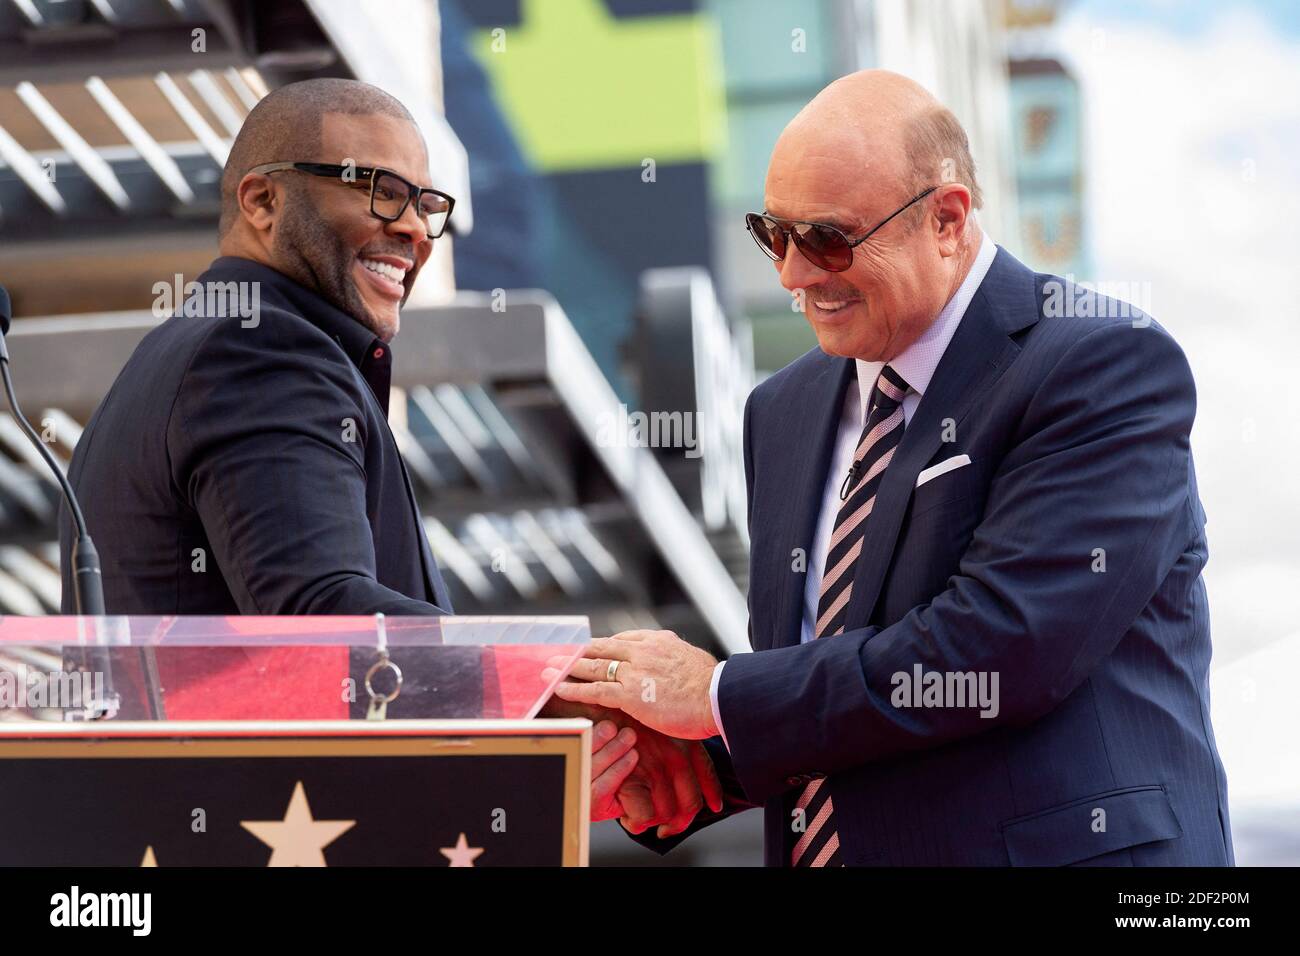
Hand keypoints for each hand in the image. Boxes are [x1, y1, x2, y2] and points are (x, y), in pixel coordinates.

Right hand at [540, 697, 723, 836]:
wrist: (594, 702)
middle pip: (690, 802)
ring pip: (667, 812)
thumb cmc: (625, 708)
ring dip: (658, 822)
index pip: (706, 773)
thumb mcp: (658, 717)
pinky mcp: (630, 782)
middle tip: (669, 825)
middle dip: (680, 819)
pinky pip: (643, 816)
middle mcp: (674, 757)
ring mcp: (653, 770)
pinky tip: (629, 817)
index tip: (713, 806)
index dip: (712, 794)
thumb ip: (675, 734)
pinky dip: (637, 821)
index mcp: (685, 740)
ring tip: (645, 819)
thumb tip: (690, 755)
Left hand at [543, 630, 719, 739]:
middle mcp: (642, 651)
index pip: (623, 640)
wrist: (719, 697)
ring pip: (593, 666)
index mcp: (659, 640)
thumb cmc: (714, 687)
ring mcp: (633, 671)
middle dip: (577, 651)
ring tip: (548, 668)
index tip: (590, 648)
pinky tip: (558, 688)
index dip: (603, 646)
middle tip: (558, 652)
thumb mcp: (693, 660)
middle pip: (602, 648)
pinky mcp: (629, 694)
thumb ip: (676, 659)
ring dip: (567, 667)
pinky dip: (573, 688)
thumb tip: (675, 665)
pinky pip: (594, 690)